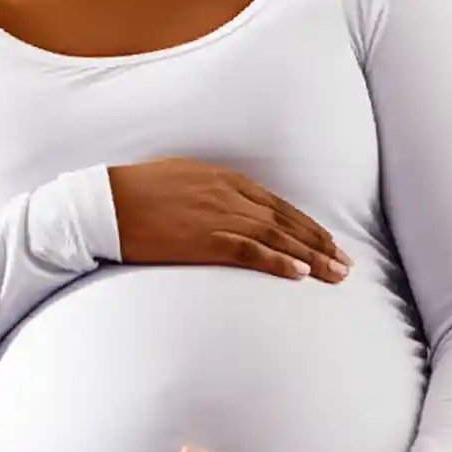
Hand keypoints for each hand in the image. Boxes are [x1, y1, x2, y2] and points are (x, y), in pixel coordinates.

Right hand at [109, 157, 352, 282]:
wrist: (104, 203)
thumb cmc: (133, 192)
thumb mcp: (177, 178)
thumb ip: (207, 190)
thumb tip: (223, 207)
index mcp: (221, 177)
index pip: (277, 204)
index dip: (307, 225)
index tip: (329, 242)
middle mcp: (226, 193)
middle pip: (285, 221)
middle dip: (320, 242)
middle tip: (346, 264)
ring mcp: (216, 215)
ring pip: (276, 237)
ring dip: (311, 256)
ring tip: (335, 274)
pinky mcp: (203, 239)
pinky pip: (250, 251)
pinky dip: (278, 261)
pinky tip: (299, 273)